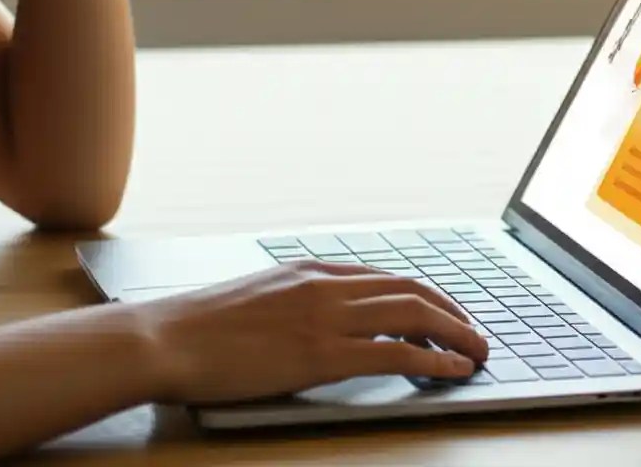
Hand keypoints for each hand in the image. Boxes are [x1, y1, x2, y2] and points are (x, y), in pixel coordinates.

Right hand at [136, 262, 488, 404]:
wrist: (163, 337)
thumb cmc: (197, 327)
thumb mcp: (255, 298)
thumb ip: (293, 301)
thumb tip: (317, 319)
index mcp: (309, 271)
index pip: (385, 276)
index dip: (424, 295)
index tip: (445, 312)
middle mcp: (324, 285)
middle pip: (410, 289)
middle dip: (452, 311)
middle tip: (475, 333)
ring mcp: (324, 317)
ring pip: (412, 314)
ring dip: (455, 332)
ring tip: (477, 351)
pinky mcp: (320, 354)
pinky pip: (394, 353)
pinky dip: (433, 359)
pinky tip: (452, 369)